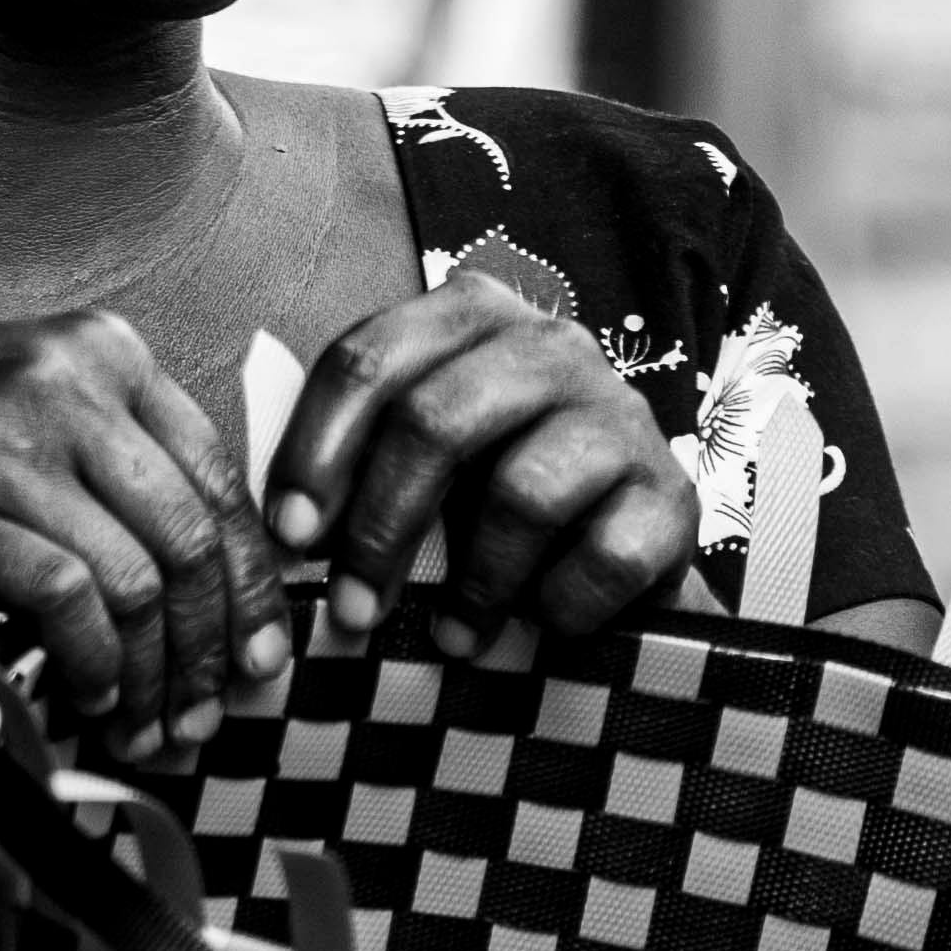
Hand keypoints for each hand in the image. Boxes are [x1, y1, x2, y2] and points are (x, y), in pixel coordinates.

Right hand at [0, 311, 293, 749]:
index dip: (252, 584)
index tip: (264, 658)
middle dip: (209, 646)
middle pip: (185, 535)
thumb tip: (227, 583)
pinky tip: (85, 696)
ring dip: (148, 673)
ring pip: (134, 577)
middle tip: (205, 716)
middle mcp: (67, 378)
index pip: (218, 478)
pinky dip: (90, 663)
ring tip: (141, 723)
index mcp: (104, 348)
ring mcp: (9, 438)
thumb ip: (124, 460)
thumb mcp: (36, 407)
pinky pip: (66, 598)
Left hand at [264, 278, 697, 648]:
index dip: (317, 451)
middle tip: (354, 611)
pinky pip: (602, 557)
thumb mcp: (427, 456)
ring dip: (475, 585)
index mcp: (470, 314)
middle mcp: (551, 344)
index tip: (291, 537)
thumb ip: (360, 460)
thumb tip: (277, 536)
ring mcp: (619, 413)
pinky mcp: (672, 494)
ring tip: (452, 636)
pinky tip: (542, 624)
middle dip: (382, 527)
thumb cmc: (494, 498)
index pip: (370, 359)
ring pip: (522, 492)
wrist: (625, 546)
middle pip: (437, 420)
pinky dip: (558, 606)